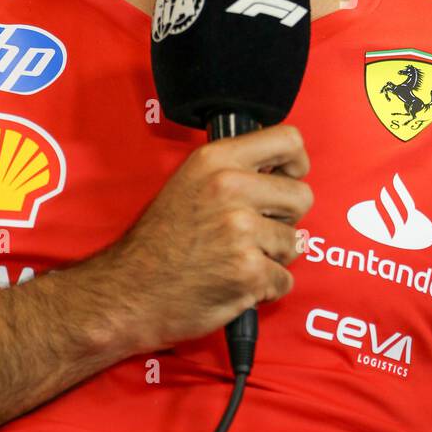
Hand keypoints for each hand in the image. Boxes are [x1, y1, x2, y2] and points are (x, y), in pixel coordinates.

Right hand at [98, 123, 312, 356]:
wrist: (129, 291)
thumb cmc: (159, 242)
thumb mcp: (189, 182)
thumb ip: (233, 170)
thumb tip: (279, 171)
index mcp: (217, 160)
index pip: (288, 141)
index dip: (296, 164)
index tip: (288, 179)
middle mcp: (231, 188)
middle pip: (302, 196)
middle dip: (286, 219)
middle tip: (255, 231)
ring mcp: (242, 231)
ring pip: (295, 242)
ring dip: (273, 256)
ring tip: (235, 258)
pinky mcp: (249, 271)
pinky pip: (285, 279)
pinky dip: (265, 288)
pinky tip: (234, 281)